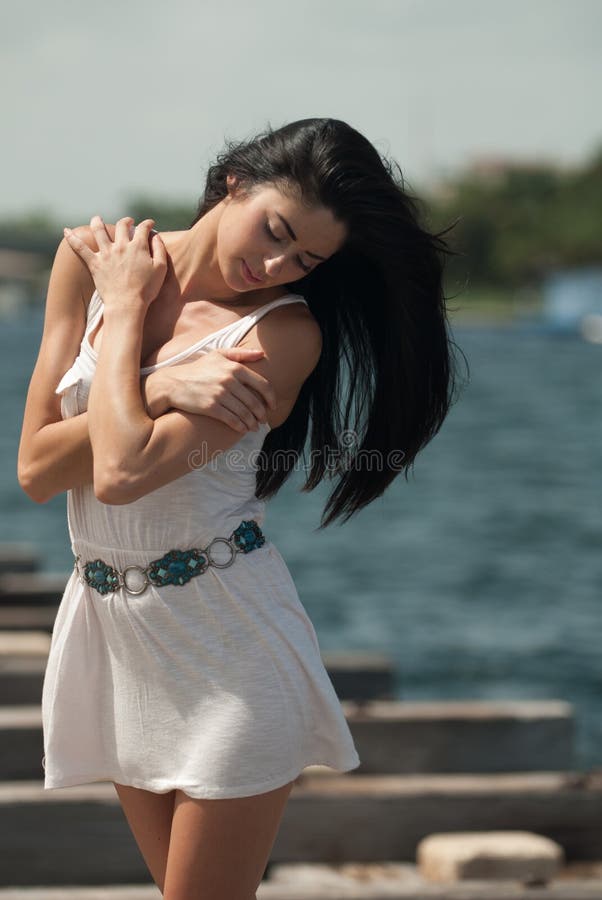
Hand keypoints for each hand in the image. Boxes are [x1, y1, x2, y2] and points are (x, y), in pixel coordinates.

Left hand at [63, 215, 166, 310]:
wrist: (127, 304)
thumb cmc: (146, 289)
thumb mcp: (160, 269)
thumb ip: (159, 249)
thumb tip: (156, 236)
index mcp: (138, 246)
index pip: (143, 228)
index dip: (148, 224)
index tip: (150, 224)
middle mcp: (121, 246)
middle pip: (122, 226)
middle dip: (126, 221)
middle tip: (128, 222)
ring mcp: (106, 254)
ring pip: (99, 230)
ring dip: (98, 222)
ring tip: (97, 219)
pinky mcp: (94, 264)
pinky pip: (80, 248)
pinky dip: (72, 239)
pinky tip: (65, 231)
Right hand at [143, 347, 277, 431]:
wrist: (173, 383)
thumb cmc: (198, 369)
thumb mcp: (218, 354)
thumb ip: (240, 354)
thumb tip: (261, 354)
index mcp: (234, 368)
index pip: (262, 385)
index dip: (271, 398)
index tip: (273, 406)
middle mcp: (229, 380)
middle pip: (255, 402)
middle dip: (262, 414)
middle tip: (264, 420)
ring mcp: (220, 394)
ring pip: (245, 413)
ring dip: (252, 422)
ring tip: (254, 427)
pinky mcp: (211, 407)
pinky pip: (232, 420)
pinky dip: (241, 427)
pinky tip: (243, 429)